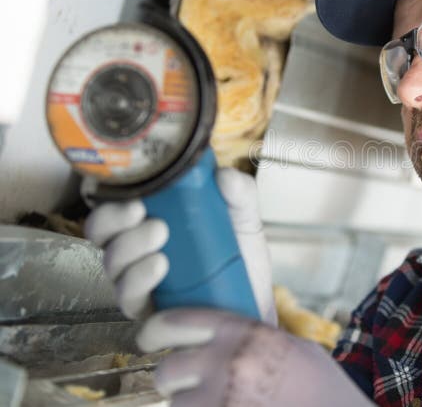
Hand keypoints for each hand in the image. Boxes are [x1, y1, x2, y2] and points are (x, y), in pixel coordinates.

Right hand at [84, 168, 275, 322]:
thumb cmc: (238, 255)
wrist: (254, 298)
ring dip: (130, 249)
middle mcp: (137, 250)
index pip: (114, 206)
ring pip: (112, 265)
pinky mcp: (149, 312)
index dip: (113, 200)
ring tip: (159, 240)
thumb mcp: (242, 217)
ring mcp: (140, 281)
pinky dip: (139, 281)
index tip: (134, 194)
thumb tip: (225, 177)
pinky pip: (130, 300)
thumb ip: (238, 193)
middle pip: (101, 234)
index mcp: (151, 220)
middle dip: (113, 220)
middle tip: (140, 212)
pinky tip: (158, 267)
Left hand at [138, 308, 373, 406]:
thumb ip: (251, 335)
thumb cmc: (319, 382)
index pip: (178, 322)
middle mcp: (229, 365)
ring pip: (176, 405)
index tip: (151, 336)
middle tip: (185, 380)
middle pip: (167, 370)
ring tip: (218, 401)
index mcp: (244, 334)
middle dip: (172, 378)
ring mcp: (223, 402)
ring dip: (189, 405)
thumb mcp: (288, 344)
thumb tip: (219, 328)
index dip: (156, 329)